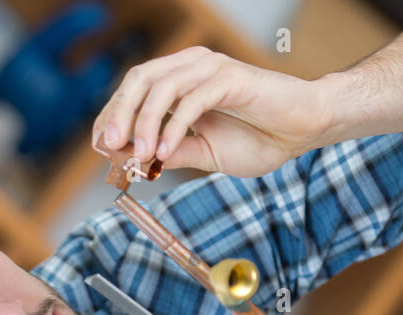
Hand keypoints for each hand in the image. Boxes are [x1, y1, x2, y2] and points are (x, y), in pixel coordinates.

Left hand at [90, 46, 332, 177]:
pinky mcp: (230, 78)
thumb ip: (172, 153)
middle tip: (108, 145)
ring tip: (139, 155)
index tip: (100, 146)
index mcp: (181, 81)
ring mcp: (210, 69)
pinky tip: (165, 151)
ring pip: (161, 87)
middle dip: (119, 112)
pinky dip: (173, 127)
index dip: (112, 114)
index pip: (135, 89)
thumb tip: (135, 160)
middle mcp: (192, 67)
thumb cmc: (260, 138)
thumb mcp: (204, 153)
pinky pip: (191, 100)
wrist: (303, 132)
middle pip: (140, 80)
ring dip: (144, 122)